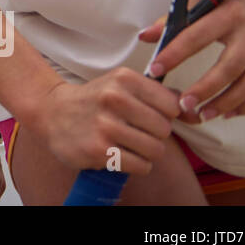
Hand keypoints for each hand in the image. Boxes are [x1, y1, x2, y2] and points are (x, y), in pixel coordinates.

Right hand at [35, 71, 179, 175]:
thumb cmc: (94, 100)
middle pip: (164, 129)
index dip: (164, 115)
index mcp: (124, 79)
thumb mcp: (121, 84)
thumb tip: (194, 111)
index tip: (149, 116)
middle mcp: (114, 99)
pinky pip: (141, 165)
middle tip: (135, 132)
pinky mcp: (100, 150)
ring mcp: (106, 126)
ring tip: (128, 145)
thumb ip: (157, 94)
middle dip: (155, 135)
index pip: (171, 105)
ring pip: (156, 150)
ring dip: (146, 152)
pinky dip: (135, 165)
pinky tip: (120, 155)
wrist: (51, 112)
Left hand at [141, 0, 244, 123]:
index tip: (154, 70)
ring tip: (203, 114)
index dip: (175, 54)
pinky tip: (227, 113)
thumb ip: (173, 19)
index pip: (198, 36)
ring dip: (227, 103)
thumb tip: (144, 37)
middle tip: (184, 104)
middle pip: (231, 66)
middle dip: (207, 89)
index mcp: (229, 13)